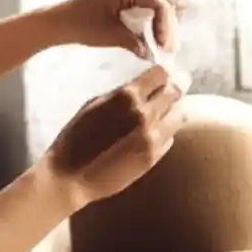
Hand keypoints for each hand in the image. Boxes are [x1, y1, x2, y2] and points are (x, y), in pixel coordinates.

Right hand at [41, 65, 184, 209]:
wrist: (71, 177)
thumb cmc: (75, 138)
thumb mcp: (95, 104)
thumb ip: (122, 94)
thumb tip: (143, 86)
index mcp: (127, 96)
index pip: (161, 73)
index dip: (161, 75)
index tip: (159, 79)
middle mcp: (145, 114)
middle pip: (175, 92)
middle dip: (171, 92)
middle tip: (165, 96)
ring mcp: (153, 137)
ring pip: (180, 115)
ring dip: (171, 113)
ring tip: (159, 118)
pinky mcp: (155, 157)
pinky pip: (170, 137)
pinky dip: (165, 133)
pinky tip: (149, 137)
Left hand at [48, 0, 186, 56]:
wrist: (61, 21)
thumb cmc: (82, 25)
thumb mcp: (113, 35)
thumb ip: (137, 42)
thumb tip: (154, 54)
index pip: (161, 5)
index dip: (166, 28)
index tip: (164, 48)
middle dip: (170, 25)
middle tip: (169, 49)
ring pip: (160, 1)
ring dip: (165, 22)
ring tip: (164, 45)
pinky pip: (149, 5)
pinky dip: (155, 20)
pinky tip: (156, 37)